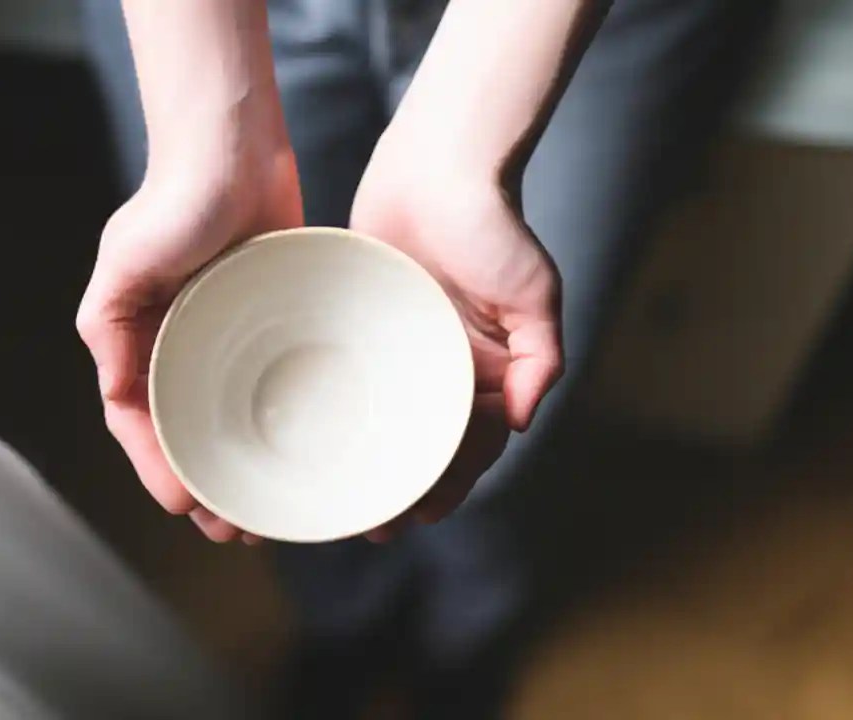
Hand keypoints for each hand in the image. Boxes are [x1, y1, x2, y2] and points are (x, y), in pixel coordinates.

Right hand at [76, 146, 302, 543]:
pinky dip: (275, 418)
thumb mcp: (127, 263)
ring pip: (229, 417)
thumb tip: (118, 400)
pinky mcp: (266, 318)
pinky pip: (268, 380)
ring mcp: (222, 335)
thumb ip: (112, 328)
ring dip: (243, 463)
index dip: (160, 472)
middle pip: (187, 433)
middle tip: (238, 527)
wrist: (234, 145)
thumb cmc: (176, 197)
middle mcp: (176, 344)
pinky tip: (298, 445)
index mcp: (135, 340)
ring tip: (269, 506)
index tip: (190, 510)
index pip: (140, 425)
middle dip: (208, 485)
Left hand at [350, 130, 563, 540]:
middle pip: (418, 441)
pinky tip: (312, 426)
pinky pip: (350, 366)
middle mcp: (440, 363)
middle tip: (367, 523)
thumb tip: (523, 422)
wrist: (442, 161)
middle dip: (398, 485)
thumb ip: (541, 357)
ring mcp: (399, 341)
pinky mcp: (361, 314)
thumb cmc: (493, 222)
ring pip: (381, 414)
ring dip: (365, 454)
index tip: (417, 518)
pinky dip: (338, 400)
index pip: (467, 445)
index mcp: (485, 369)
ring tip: (334, 491)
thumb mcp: (533, 292)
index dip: (445, 485)